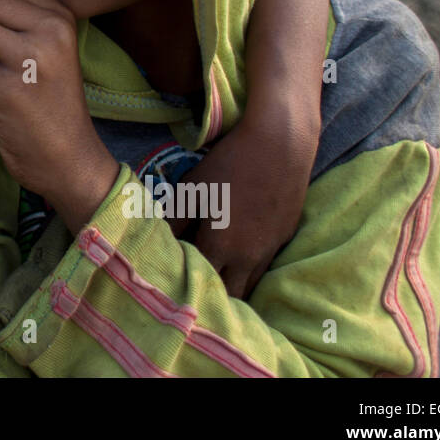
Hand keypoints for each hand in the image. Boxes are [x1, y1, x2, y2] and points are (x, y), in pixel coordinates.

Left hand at [167, 109, 317, 298]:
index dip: (184, 285)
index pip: (200, 284)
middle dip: (211, 295)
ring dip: (233, 285)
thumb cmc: (230, 164)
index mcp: (222, 247)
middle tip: (192, 286)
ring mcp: (271, 250)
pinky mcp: (285, 238)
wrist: (281, 144)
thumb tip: (155, 240)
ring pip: (251, 285)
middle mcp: (249, 258)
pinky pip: (265, 267)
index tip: (172, 281)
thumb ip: (174, 220)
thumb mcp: (193, 190)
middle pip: (229, 295)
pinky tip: (237, 257)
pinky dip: (249, 270)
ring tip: (213, 277)